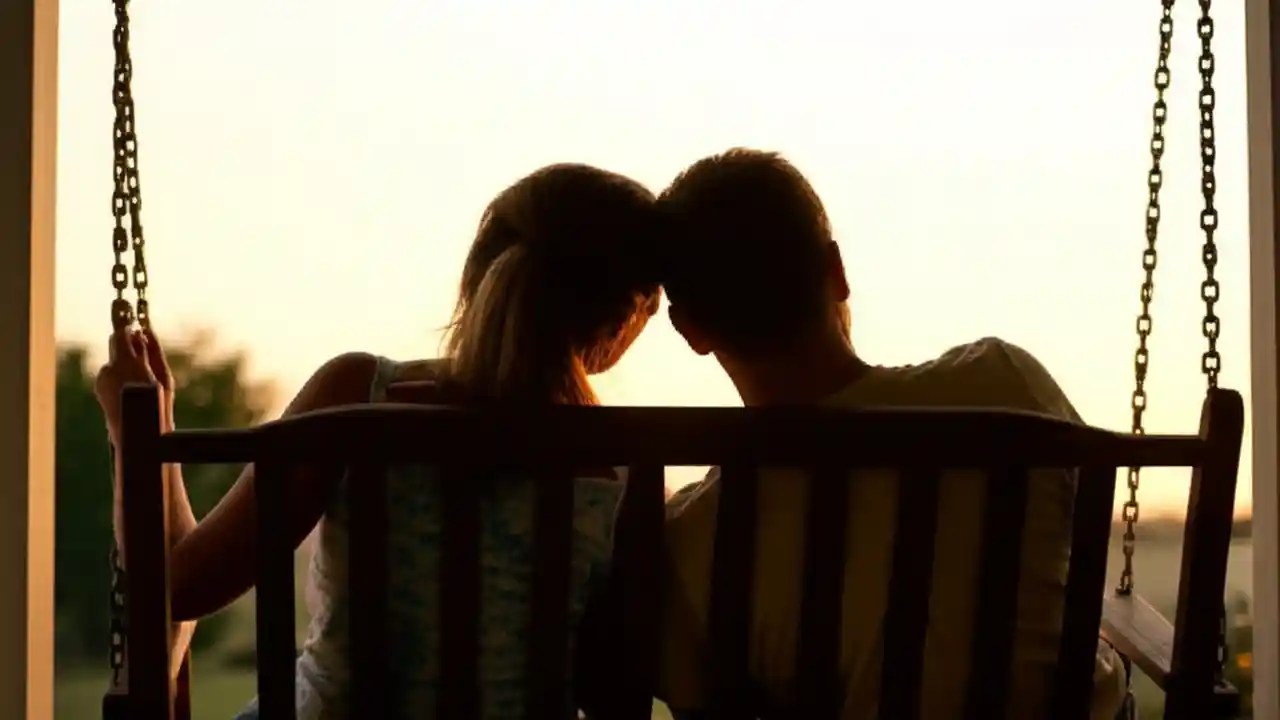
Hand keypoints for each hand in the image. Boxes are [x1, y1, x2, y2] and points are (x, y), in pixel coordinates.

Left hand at [95, 327, 175, 444]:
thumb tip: (145, 331)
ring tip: (141, 379)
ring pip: (114, 359)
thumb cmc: (158, 407)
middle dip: (129, 342)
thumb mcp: (164, 377)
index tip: (125, 309)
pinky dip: (119, 374)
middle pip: (116, 342)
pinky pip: (109, 372)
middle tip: (143, 346)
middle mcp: (110, 368)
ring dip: (125, 361)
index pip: (122, 333)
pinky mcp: (99, 386)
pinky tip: (130, 388)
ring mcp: (102, 377)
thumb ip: (153, 350)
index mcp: (128, 363)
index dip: (124, 320)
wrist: (137, 436)